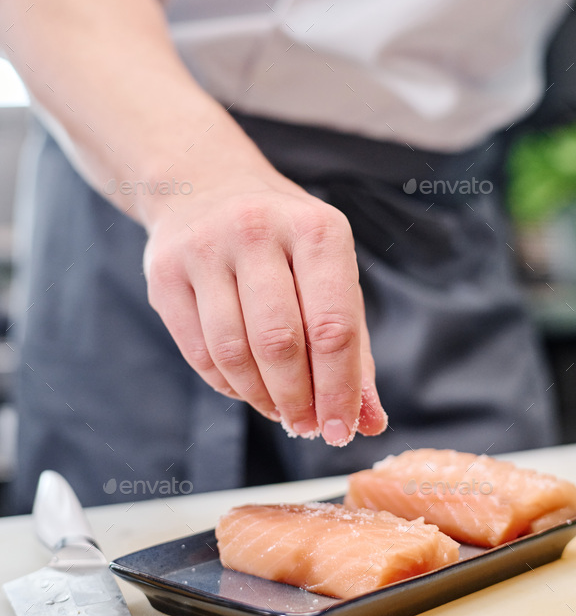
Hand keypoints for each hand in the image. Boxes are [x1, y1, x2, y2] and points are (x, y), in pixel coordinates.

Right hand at [143, 166, 387, 445]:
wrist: (205, 186)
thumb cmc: (281, 240)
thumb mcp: (327, 271)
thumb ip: (352, 346)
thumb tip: (369, 420)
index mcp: (315, 228)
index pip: (333, 326)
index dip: (339, 390)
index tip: (340, 429)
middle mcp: (258, 229)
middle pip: (280, 343)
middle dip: (298, 400)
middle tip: (306, 425)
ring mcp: (205, 247)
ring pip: (233, 352)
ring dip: (260, 397)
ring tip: (277, 408)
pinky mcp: (165, 271)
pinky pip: (198, 351)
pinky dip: (226, 384)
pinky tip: (244, 384)